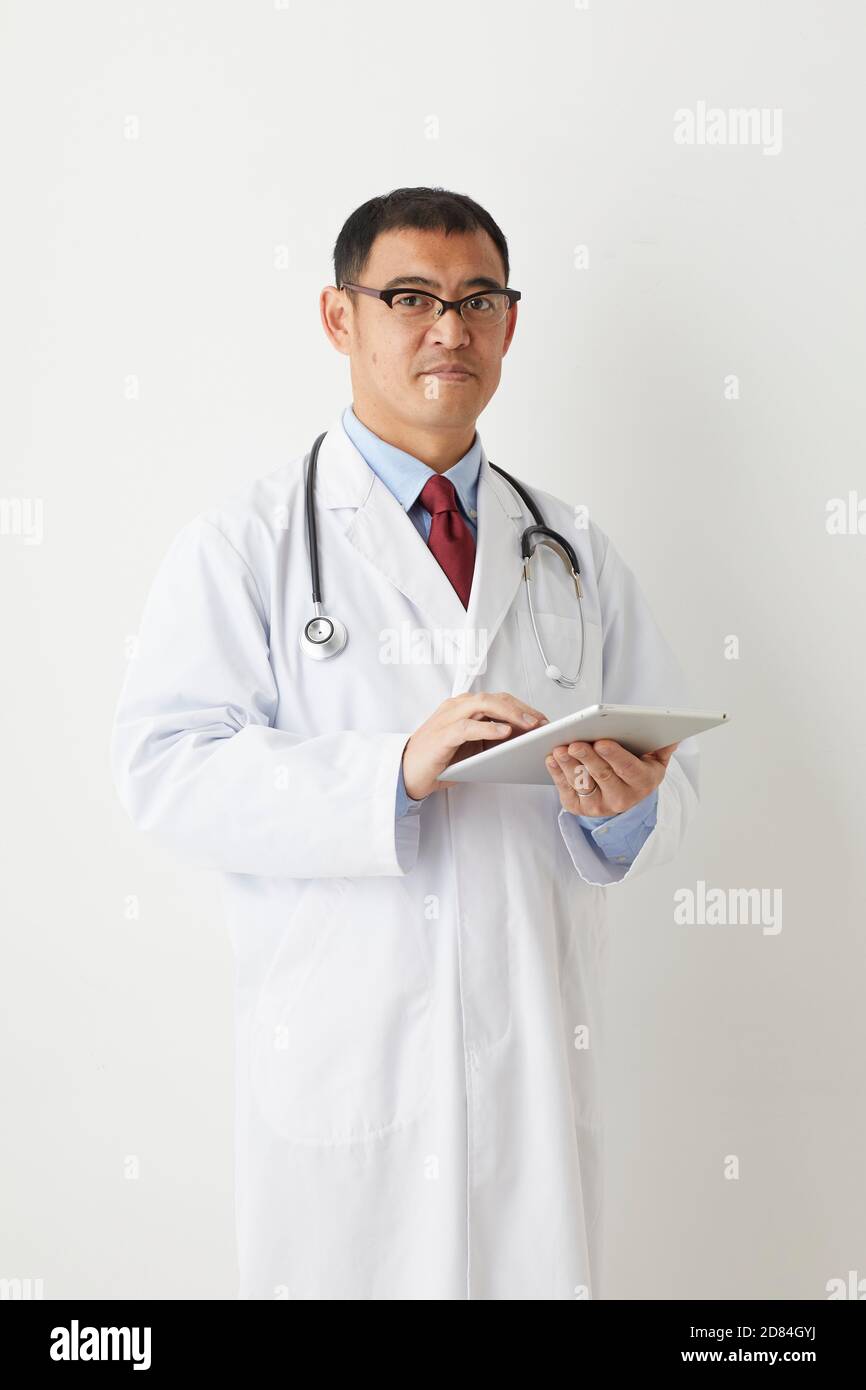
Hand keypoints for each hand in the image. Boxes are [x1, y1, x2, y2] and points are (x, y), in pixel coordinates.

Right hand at [402, 692, 548, 800]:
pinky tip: (504, 732)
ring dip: (509, 713)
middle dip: (521, 708)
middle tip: (542, 722)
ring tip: (528, 724)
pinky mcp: (442, 735)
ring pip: (483, 705)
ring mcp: (448, 718)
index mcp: (464, 707)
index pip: (499, 700)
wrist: (407, 773)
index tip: (543, 719)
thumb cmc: (439, 760)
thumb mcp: (472, 748)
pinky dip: (488, 727)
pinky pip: (468, 726)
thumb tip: (523, 738)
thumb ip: (492, 739)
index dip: (523, 707)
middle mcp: (457, 707)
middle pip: (495, 698)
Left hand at [545, 739, 679, 816]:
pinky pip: (565, 790)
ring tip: (560, 749)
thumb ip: (662, 745)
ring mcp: (598, 806)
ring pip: (581, 783)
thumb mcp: (655, 759)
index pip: (628, 769)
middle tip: (575, 743)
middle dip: (588, 758)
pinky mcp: (579, 808)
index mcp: (643, 782)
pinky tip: (552, 759)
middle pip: (602, 776)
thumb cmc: (638, 769)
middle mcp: (621, 798)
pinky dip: (557, 774)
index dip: (615, 756)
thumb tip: (674, 733)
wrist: (625, 795)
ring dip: (568, 766)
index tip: (602, 742)